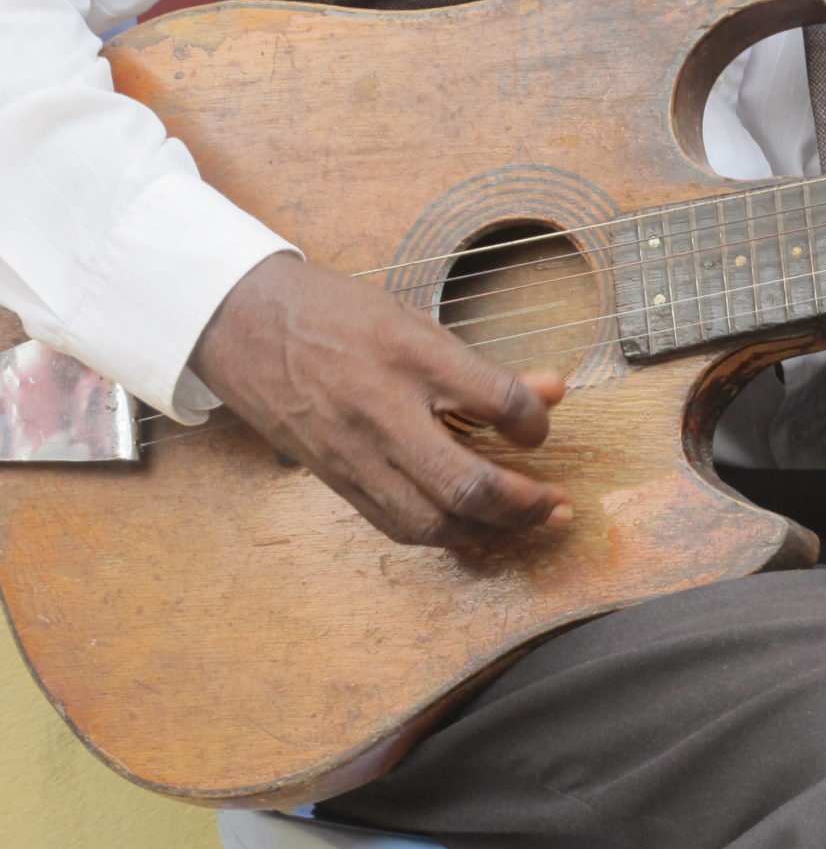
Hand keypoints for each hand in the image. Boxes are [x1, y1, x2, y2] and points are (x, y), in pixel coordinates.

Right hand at [190, 252, 570, 547]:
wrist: (244, 324)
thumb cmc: (335, 316)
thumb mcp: (415, 322)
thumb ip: (482, 366)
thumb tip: (552, 391)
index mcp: (408, 355)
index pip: (496, 401)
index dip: (535, 422)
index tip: (541, 424)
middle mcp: (382, 411)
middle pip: (464, 483)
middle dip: (524, 505)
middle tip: (558, 506)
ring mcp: (355, 453)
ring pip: (431, 521)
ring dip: (489, 531)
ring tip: (525, 521)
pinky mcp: (336, 480)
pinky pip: (397, 524)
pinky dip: (444, 533)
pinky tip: (472, 524)